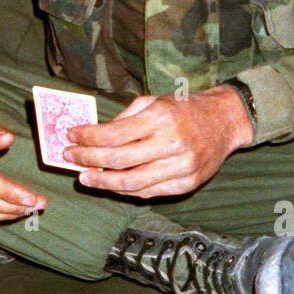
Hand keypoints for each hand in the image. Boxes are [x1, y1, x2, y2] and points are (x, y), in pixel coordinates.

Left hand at [62, 85, 252, 199]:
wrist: (224, 122)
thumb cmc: (183, 109)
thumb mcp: (153, 101)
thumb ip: (124, 118)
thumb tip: (93, 136)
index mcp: (161, 118)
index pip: (114, 134)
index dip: (88, 138)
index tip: (71, 137)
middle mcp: (171, 144)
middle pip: (118, 160)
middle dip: (87, 160)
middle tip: (69, 158)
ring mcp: (180, 167)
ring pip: (131, 183)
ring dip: (102, 182)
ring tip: (84, 177)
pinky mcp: (186, 184)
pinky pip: (148, 192)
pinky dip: (125, 190)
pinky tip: (110, 184)